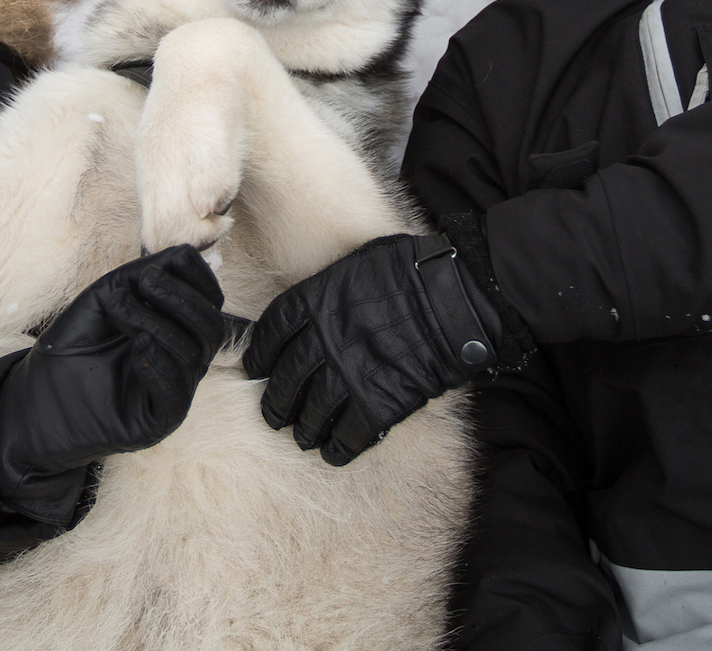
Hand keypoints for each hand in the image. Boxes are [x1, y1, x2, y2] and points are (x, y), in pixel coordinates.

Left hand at [0, 245, 229, 524]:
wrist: (36, 399)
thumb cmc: (72, 346)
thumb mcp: (107, 298)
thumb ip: (142, 275)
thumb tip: (182, 255)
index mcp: (176, 328)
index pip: (210, 301)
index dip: (198, 277)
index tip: (164, 263)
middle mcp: (182, 360)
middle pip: (211, 327)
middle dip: (182, 298)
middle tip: (144, 281)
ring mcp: (174, 392)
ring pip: (194, 355)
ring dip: (159, 324)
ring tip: (121, 312)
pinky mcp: (158, 422)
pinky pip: (177, 395)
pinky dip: (160, 366)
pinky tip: (137, 349)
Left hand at [244, 233, 498, 465]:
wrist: (454, 299)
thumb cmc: (412, 271)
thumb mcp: (358, 261)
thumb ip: (332, 286)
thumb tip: (322, 300)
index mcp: (315, 302)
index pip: (270, 335)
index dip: (259, 356)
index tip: (256, 369)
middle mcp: (323, 341)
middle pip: (285, 380)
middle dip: (275, 403)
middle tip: (274, 415)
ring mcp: (349, 374)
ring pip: (312, 413)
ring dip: (304, 429)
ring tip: (304, 437)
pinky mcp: (378, 403)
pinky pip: (348, 436)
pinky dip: (338, 448)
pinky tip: (335, 451)